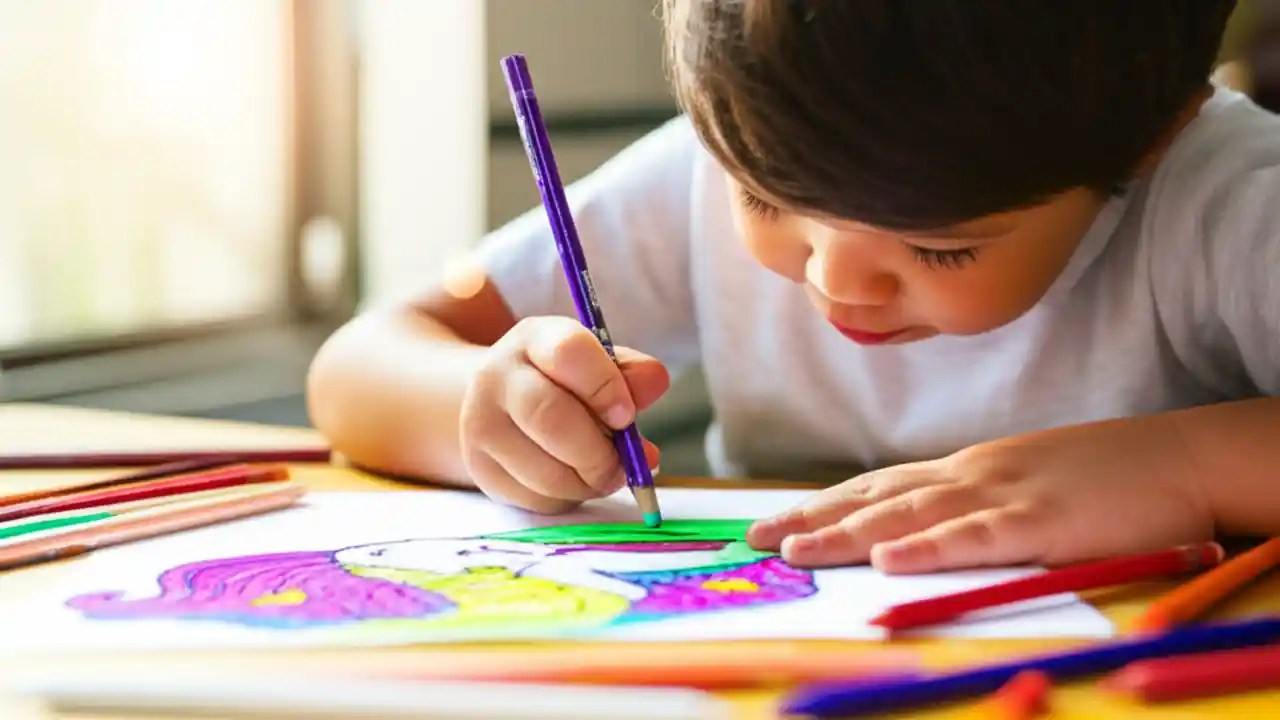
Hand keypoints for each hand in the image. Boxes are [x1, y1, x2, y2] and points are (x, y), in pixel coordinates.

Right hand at [460, 316, 666, 513]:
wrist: (499, 401)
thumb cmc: (563, 382)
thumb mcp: (597, 365)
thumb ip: (630, 373)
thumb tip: (656, 384)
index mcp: (534, 340)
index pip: (568, 354)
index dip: (605, 387)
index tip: (626, 416)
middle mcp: (496, 377)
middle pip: (552, 420)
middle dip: (599, 454)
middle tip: (624, 465)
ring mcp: (480, 426)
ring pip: (545, 472)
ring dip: (588, 483)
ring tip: (602, 474)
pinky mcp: (481, 469)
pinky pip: (536, 500)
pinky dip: (568, 499)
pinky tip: (575, 481)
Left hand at [747, 415, 1214, 572]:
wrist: (1179, 457)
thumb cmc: (1101, 478)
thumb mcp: (1021, 487)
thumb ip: (970, 508)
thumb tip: (916, 534)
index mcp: (963, 471)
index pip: (874, 488)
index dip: (819, 507)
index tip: (771, 524)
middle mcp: (968, 476)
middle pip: (875, 499)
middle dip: (811, 520)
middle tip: (755, 539)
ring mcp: (1003, 494)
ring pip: (910, 516)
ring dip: (848, 534)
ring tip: (795, 551)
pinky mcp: (1042, 520)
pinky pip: (977, 536)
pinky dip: (930, 548)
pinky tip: (890, 559)